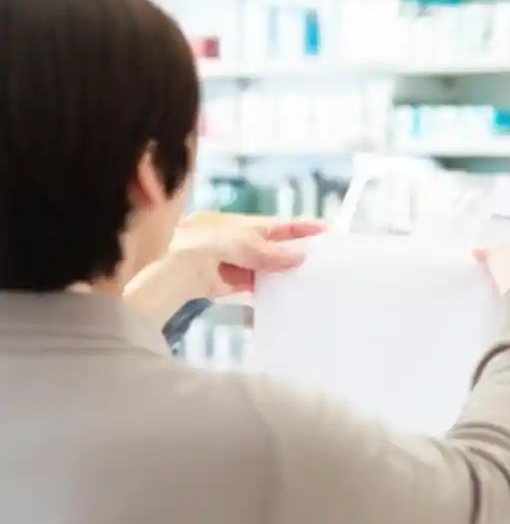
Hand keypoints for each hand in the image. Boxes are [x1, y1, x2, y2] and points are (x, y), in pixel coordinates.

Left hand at [125, 215, 325, 324]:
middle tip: (321, 263)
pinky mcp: (225, 284)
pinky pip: (251, 288)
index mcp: (246, 225)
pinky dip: (265, 292)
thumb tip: (299, 257)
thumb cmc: (205, 242)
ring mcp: (233, 263)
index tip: (327, 230)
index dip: (303, 227)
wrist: (168, 265)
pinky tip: (281, 298)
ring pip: (264, 269)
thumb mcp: (244, 242)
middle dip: (295, 254)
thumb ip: (271, 253)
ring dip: (281, 275)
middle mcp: (240, 242)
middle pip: (274, 249)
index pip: (281, 225)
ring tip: (306, 283)